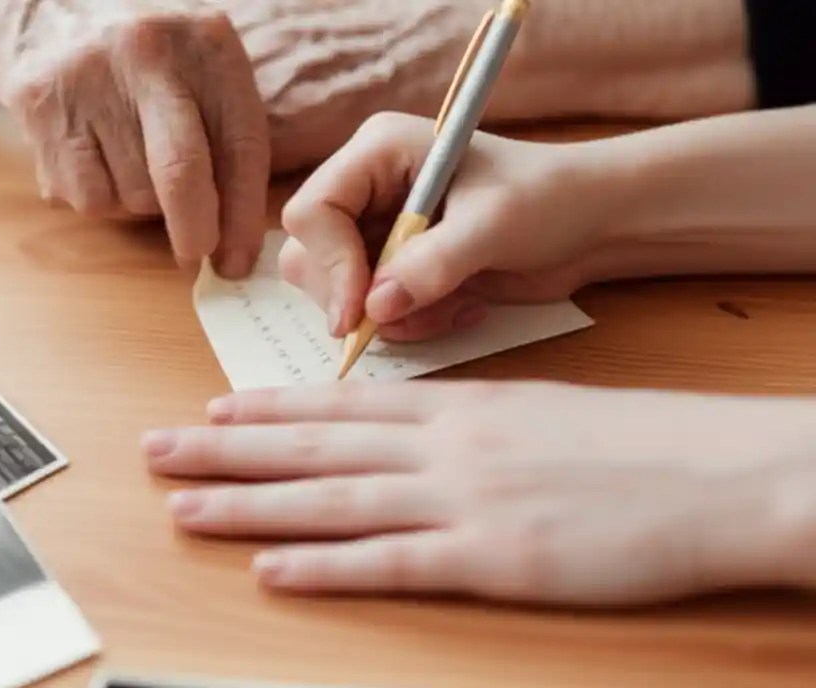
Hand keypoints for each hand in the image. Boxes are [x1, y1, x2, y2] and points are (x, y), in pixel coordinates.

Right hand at [0, 0, 269, 276]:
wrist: (47, 5)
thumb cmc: (143, 56)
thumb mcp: (200, 69)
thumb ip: (226, 137)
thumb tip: (234, 243)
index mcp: (206, 42)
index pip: (240, 144)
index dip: (244, 215)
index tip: (238, 260)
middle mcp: (148, 53)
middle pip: (180, 173)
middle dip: (194, 232)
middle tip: (194, 255)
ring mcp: (89, 78)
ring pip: (132, 195)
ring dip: (140, 204)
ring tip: (128, 161)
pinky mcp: (43, 106)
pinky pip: (87, 196)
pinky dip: (100, 199)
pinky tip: (94, 160)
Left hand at [142, 381, 815, 605]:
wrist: (717, 473)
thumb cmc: (636, 445)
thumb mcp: (538, 413)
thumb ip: (467, 425)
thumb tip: (413, 433)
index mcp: (459, 407)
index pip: (342, 404)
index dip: (269, 407)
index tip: (213, 407)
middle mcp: (445, 446)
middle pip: (313, 447)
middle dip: (226, 448)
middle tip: (156, 448)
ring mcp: (463, 500)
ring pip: (331, 500)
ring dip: (249, 504)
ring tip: (182, 505)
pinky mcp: (492, 558)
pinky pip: (390, 564)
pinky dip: (324, 569)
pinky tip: (270, 572)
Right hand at [280, 112, 620, 340]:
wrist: (591, 225)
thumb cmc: (549, 200)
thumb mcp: (493, 227)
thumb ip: (431, 264)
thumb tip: (374, 308)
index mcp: (377, 152)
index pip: (312, 211)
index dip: (329, 264)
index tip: (360, 312)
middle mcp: (365, 188)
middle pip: (308, 255)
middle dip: (351, 296)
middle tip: (400, 318)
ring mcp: (376, 230)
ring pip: (333, 291)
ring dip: (388, 316)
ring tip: (449, 307)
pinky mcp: (393, 267)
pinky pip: (370, 311)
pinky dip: (409, 323)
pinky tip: (459, 308)